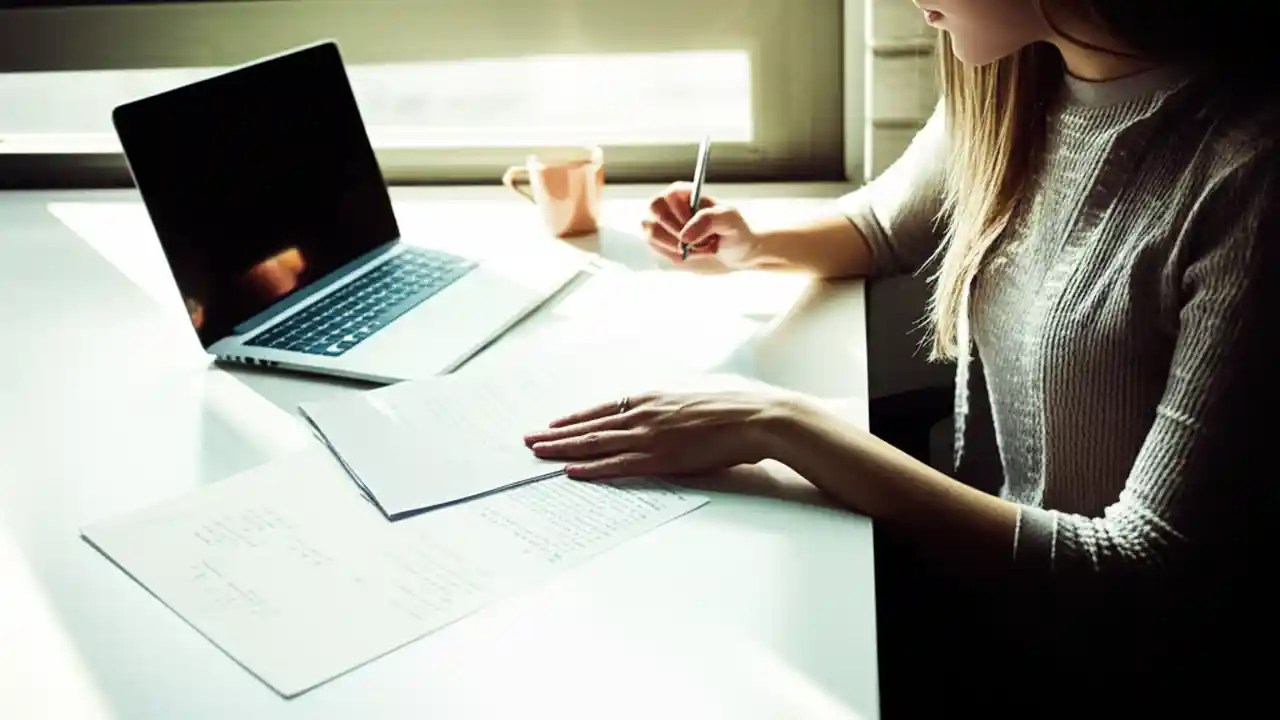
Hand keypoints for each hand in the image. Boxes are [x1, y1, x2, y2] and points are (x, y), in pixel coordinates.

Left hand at [522, 390, 795, 479]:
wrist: (755, 417)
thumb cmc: (734, 411)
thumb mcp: (695, 401)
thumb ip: (673, 409)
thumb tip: (667, 416)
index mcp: (653, 399)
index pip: (604, 409)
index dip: (576, 418)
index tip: (554, 423)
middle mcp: (644, 414)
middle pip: (590, 426)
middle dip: (556, 433)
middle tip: (529, 439)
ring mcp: (648, 435)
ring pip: (594, 443)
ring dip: (562, 449)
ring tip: (537, 453)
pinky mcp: (658, 457)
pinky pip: (615, 465)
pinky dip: (590, 468)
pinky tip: (570, 472)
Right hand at [642, 182, 758, 270]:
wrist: (738, 251)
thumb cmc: (736, 230)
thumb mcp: (730, 221)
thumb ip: (709, 220)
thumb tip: (685, 236)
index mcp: (683, 193)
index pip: (666, 197)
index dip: (678, 215)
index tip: (695, 228)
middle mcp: (668, 206)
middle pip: (653, 215)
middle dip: (676, 234)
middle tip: (698, 242)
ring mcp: (662, 225)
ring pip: (652, 235)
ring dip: (677, 246)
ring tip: (700, 248)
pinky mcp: (661, 243)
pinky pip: (659, 250)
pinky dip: (676, 255)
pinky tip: (694, 254)